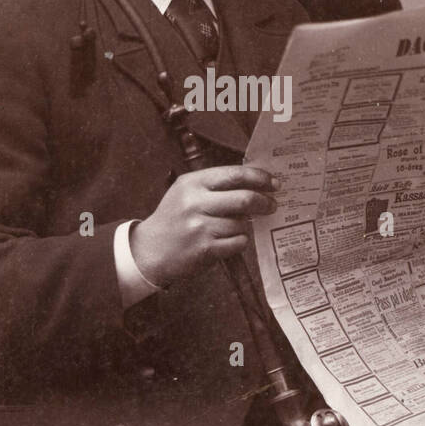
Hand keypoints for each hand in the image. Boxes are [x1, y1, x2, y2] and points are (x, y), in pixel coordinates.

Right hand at [130, 165, 279, 286]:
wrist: (151, 250)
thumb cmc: (174, 218)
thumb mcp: (187, 191)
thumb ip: (215, 185)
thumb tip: (254, 182)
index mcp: (193, 183)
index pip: (235, 175)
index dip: (259, 178)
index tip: (274, 183)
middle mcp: (195, 203)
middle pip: (244, 199)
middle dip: (264, 202)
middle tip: (272, 205)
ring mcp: (200, 227)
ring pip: (242, 224)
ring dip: (245, 226)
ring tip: (235, 226)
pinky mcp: (205, 249)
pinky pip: (238, 243)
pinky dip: (239, 242)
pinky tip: (228, 240)